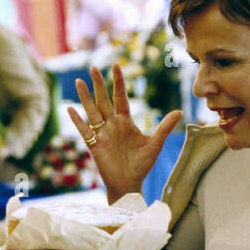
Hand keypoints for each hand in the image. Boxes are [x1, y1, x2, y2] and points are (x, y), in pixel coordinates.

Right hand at [68, 65, 180, 201]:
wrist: (130, 183)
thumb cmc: (141, 165)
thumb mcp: (155, 144)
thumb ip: (164, 127)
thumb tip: (179, 111)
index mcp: (126, 122)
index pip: (121, 98)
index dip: (118, 83)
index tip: (116, 66)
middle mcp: (112, 125)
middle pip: (104, 100)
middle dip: (99, 84)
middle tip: (93, 67)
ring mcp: (102, 134)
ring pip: (92, 111)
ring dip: (85, 97)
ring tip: (78, 82)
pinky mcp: (95, 145)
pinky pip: (84, 130)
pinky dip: (77, 120)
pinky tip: (70, 109)